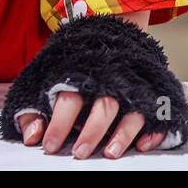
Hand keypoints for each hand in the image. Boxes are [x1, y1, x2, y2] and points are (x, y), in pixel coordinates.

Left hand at [0, 11, 187, 157]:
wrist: (110, 34)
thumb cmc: (74, 67)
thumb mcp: (47, 82)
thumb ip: (34, 112)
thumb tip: (31, 137)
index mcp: (80, 75)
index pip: (68, 100)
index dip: (57, 124)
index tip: (48, 145)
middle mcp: (108, 82)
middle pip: (101, 107)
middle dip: (90, 132)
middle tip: (78, 153)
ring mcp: (132, 90)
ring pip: (130, 114)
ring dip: (120, 136)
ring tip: (109, 154)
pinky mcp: (150, 99)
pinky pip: (156, 116)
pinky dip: (151, 132)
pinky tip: (143, 146)